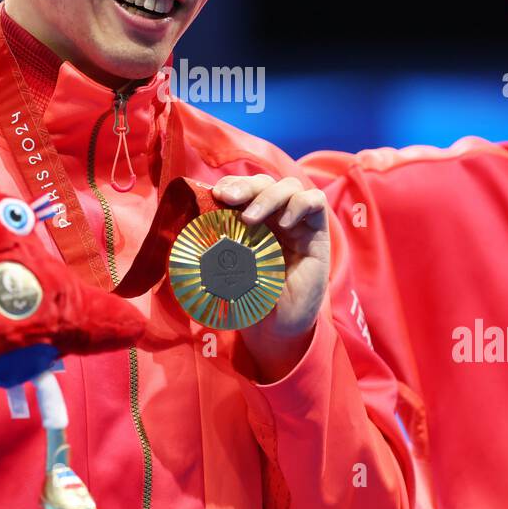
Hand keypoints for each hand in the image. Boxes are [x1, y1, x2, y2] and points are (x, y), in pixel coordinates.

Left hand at [212, 174, 329, 381]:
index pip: (244, 187)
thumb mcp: (228, 270)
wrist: (277, 326)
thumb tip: (190, 235)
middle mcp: (275, 216)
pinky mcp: (317, 232)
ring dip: (268, 196)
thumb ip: (216, 250)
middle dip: (245, 186)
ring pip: (289, 186)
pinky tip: (286, 222)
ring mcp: (298, 222)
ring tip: (250, 218)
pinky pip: (315, 201)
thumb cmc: (251, 297)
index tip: (215, 195)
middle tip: (228, 198)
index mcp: (252, 219)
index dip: (232, 184)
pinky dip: (299, 204)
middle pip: (264, 182)